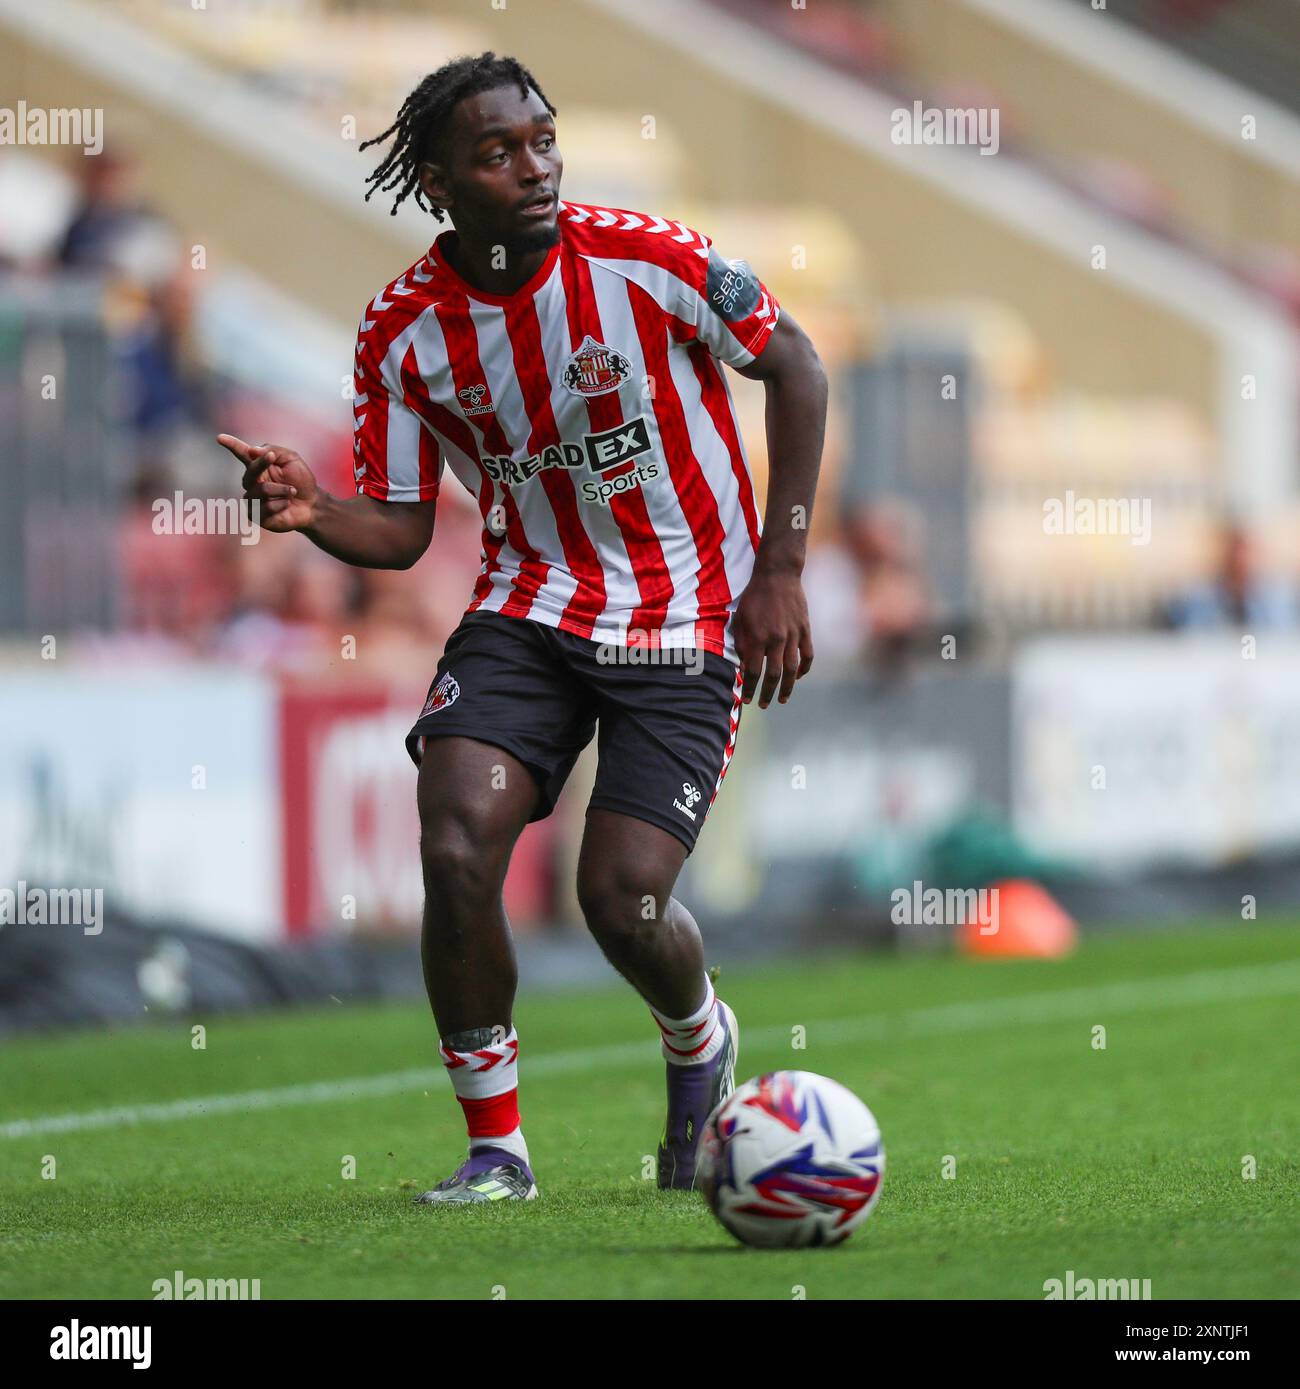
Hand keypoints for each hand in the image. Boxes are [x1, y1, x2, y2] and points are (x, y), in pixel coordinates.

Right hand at [216, 434, 319, 533]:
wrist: (312, 505)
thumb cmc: (301, 480)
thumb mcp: (292, 459)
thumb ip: (274, 450)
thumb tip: (252, 450)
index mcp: (258, 466)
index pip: (242, 454)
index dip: (231, 445)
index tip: (220, 438)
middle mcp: (251, 482)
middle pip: (251, 471)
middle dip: (263, 464)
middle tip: (274, 458)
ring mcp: (252, 499)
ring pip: (261, 490)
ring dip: (282, 490)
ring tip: (292, 491)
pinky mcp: (256, 515)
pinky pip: (266, 507)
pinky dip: (281, 504)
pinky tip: (286, 505)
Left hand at [732, 566, 813, 706]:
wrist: (778, 575)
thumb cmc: (754, 597)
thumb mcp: (741, 619)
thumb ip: (743, 644)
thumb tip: (745, 667)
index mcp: (759, 637)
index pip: (754, 671)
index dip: (750, 689)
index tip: (746, 700)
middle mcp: (777, 639)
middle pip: (774, 675)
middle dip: (767, 693)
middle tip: (763, 705)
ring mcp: (794, 635)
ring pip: (793, 669)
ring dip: (788, 688)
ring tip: (782, 699)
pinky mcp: (805, 630)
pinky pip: (808, 655)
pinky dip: (804, 669)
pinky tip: (799, 677)